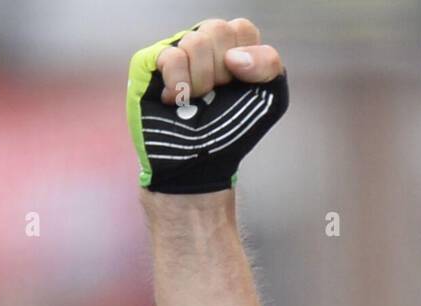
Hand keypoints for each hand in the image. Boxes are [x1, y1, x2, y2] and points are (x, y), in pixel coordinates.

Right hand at [126, 18, 288, 194]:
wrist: (200, 162)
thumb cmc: (232, 130)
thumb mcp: (270, 100)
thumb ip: (269, 66)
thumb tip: (234, 56)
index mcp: (233, 48)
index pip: (242, 29)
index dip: (246, 58)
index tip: (241, 84)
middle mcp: (204, 45)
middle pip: (218, 30)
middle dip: (224, 71)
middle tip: (217, 94)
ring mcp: (176, 50)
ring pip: (195, 41)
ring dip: (203, 82)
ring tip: (196, 100)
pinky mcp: (150, 61)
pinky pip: (172, 57)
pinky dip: (180, 85)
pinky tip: (175, 101)